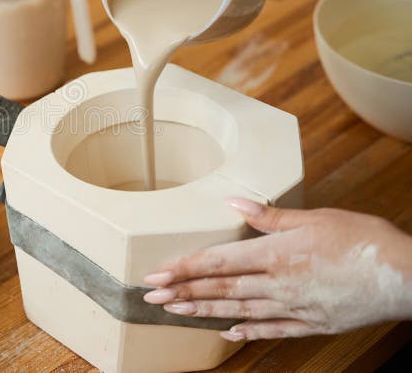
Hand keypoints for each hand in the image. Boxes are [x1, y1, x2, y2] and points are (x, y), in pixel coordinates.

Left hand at [142, 199, 411, 341]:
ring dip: (204, 310)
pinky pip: (273, 329)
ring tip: (175, 311)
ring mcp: (294, 308)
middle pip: (221, 288)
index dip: (184, 268)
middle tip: (152, 296)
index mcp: (276, 255)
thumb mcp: (313, 218)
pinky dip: (248, 331)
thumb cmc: (361, 239)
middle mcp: (278, 285)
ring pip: (239, 310)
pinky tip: (229, 333)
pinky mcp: (312, 323)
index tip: (158, 273)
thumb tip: (232, 204)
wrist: (405, 275)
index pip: (218, 262)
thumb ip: (268, 217)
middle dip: (183, 292)